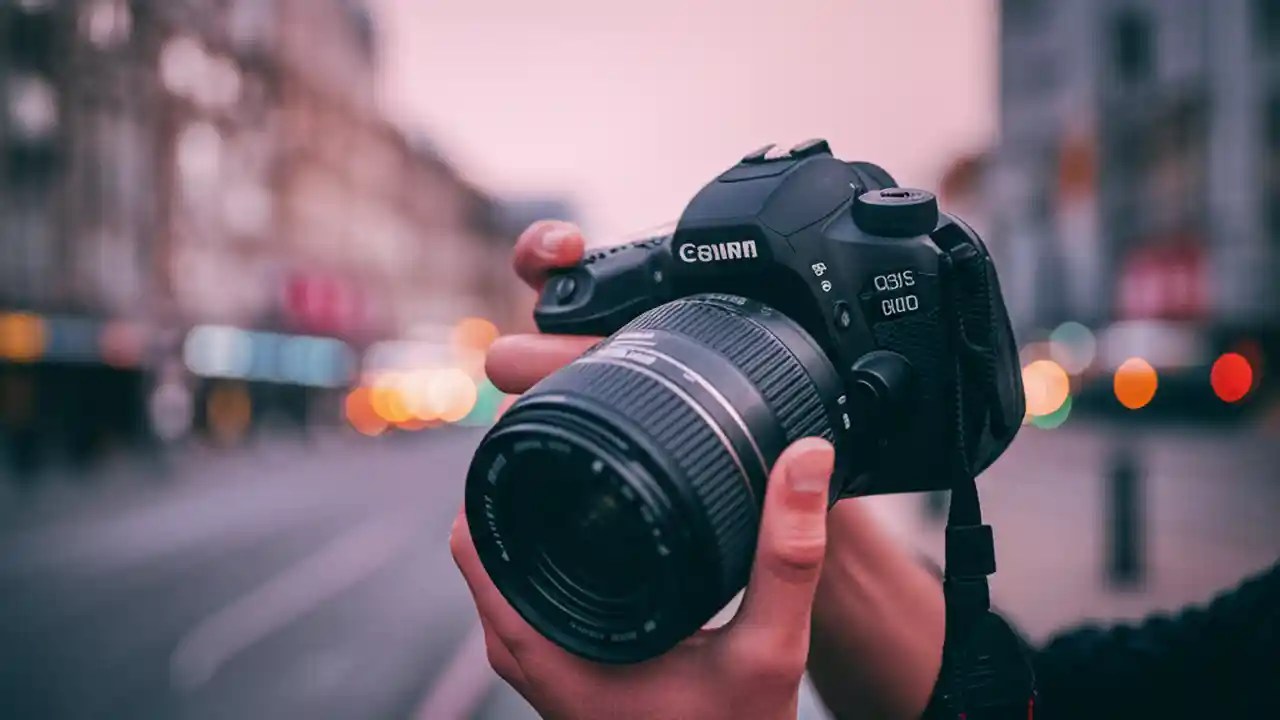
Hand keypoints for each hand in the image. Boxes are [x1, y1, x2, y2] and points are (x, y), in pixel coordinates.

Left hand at [450, 220, 836, 718]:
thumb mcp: (769, 659)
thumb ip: (787, 560)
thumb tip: (804, 459)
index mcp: (543, 642)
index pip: (475, 529)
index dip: (498, 458)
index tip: (542, 403)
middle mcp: (522, 647)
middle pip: (484, 528)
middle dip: (518, 463)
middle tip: (570, 403)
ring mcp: (535, 653)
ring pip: (505, 553)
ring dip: (531, 497)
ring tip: (580, 436)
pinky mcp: (558, 653)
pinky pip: (529, 577)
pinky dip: (548, 532)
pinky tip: (594, 503)